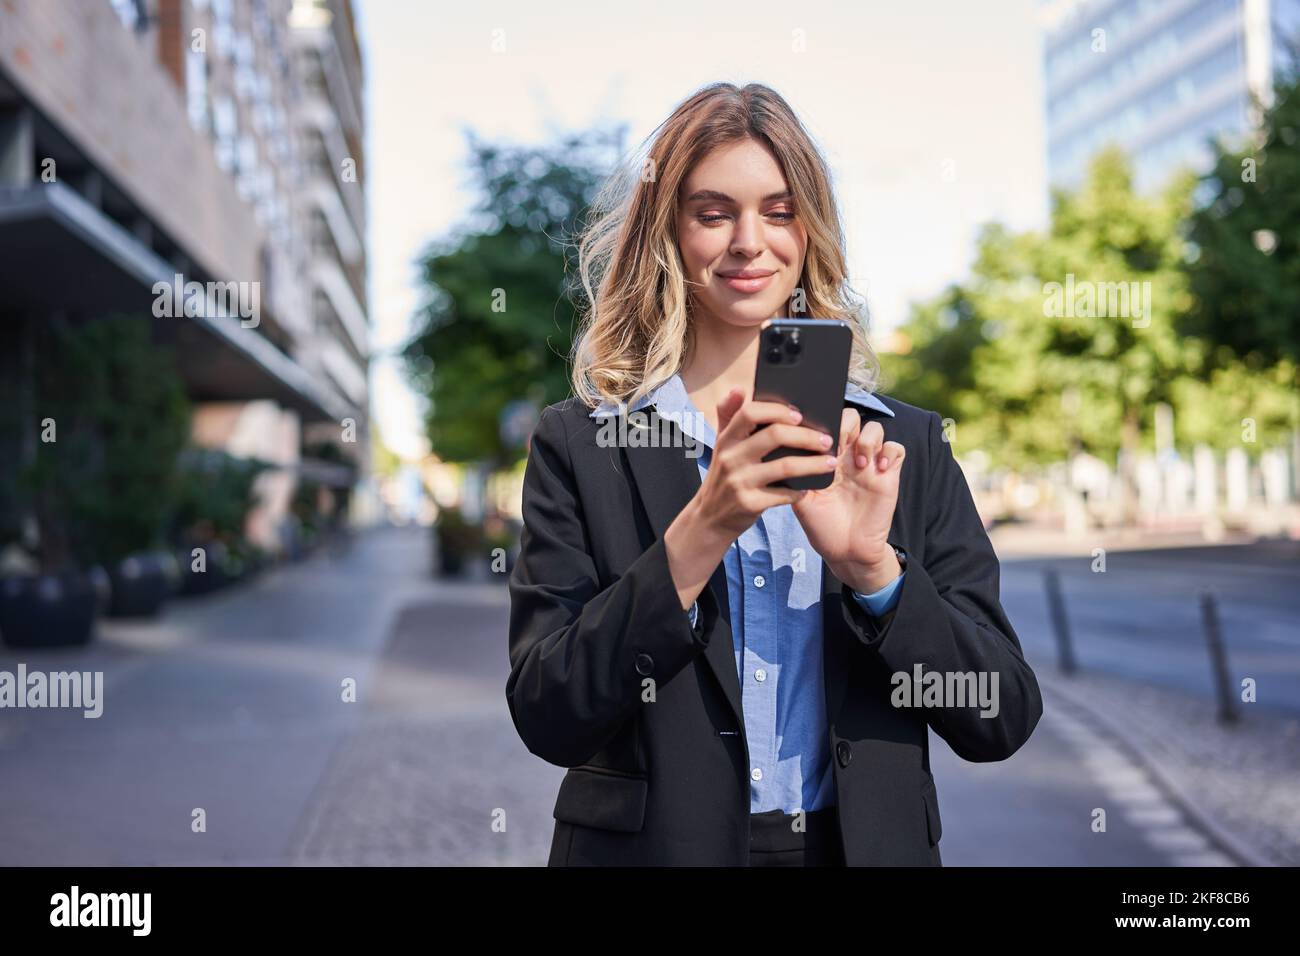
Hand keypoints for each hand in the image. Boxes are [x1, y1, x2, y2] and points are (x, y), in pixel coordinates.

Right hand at [692, 387, 839, 539]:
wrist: (709, 519)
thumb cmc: (723, 478)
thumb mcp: (721, 446)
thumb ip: (729, 416)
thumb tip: (739, 389)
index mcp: (726, 439)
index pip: (750, 412)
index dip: (777, 410)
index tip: (799, 414)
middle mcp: (731, 457)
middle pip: (775, 435)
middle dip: (806, 435)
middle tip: (826, 439)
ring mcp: (740, 482)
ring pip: (785, 466)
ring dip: (813, 464)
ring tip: (830, 462)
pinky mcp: (749, 504)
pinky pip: (784, 494)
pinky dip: (800, 491)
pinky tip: (808, 488)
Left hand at [792, 409, 905, 592]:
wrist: (844, 550)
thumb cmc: (821, 525)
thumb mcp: (802, 500)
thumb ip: (796, 475)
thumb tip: (787, 451)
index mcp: (825, 457)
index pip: (827, 423)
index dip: (824, 421)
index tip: (816, 435)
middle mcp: (848, 456)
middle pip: (852, 418)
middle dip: (846, 423)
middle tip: (838, 444)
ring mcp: (869, 465)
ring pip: (875, 429)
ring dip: (867, 440)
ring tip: (858, 464)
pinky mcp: (888, 476)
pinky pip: (896, 449)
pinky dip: (889, 452)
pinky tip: (878, 469)